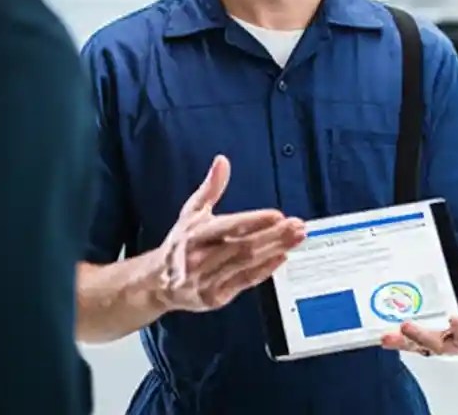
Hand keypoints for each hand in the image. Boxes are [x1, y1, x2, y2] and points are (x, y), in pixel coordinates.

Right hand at [154, 155, 305, 312]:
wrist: (159, 282)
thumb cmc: (181, 244)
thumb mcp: (191, 213)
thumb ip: (210, 188)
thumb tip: (222, 161)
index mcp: (194, 235)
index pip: (229, 227)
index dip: (255, 221)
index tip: (278, 215)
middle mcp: (199, 258)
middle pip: (243, 246)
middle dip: (274, 236)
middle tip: (298, 226)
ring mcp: (206, 279)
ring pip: (247, 263)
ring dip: (275, 249)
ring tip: (297, 237)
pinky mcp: (214, 296)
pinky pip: (245, 281)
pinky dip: (265, 270)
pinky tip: (282, 256)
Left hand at [380, 256, 457, 357]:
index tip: (453, 319)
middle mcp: (455, 339)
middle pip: (440, 344)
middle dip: (422, 336)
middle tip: (407, 326)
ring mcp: (436, 340)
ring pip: (420, 346)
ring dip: (403, 342)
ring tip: (388, 336)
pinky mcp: (420, 338)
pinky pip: (409, 342)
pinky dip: (397, 339)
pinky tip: (384, 335)